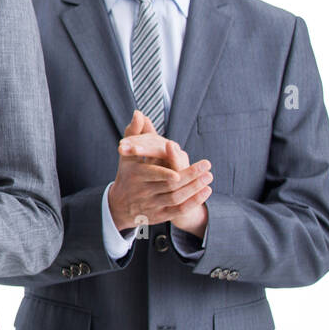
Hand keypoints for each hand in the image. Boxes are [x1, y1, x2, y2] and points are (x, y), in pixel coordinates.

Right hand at [108, 110, 211, 232]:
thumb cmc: (128, 174)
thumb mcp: (127, 155)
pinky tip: (206, 191)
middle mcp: (142, 192)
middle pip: (169, 186)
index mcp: (134, 176)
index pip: (151, 175)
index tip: (179, 171)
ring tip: (208, 177)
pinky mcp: (160, 216)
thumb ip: (134, 133)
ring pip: (176, 198)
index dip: (165, 173)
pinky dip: (194, 202)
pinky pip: (179, 210)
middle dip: (189, 177)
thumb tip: (139, 113)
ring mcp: (151, 205)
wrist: (119, 206)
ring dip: (194, 189)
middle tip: (207, 166)